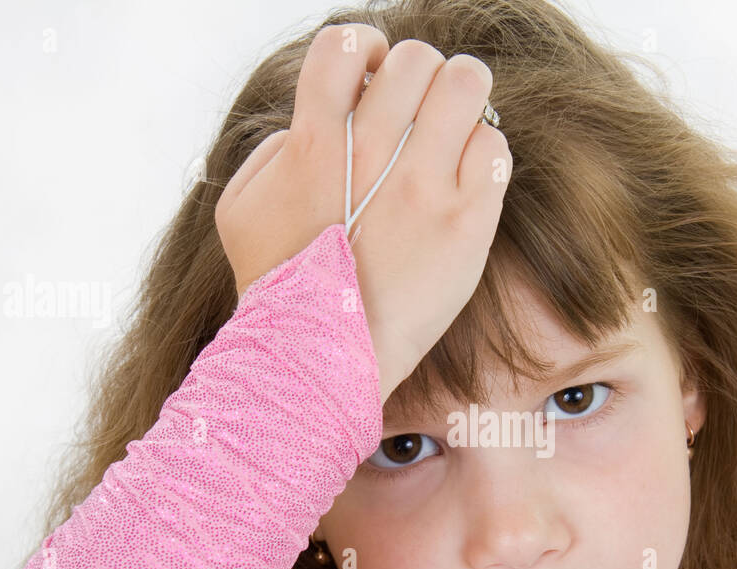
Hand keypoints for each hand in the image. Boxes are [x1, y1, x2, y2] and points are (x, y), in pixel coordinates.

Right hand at [214, 24, 511, 403]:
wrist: (320, 358)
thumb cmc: (277, 286)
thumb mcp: (240, 208)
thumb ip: (274, 150)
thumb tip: (313, 120)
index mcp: (313, 144)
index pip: (345, 42)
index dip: (366, 47)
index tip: (372, 79)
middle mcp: (373, 156)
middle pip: (419, 58)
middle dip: (422, 75)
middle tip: (421, 110)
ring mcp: (425, 189)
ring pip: (468, 87)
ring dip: (462, 100)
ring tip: (454, 130)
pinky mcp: (467, 224)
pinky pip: (495, 147)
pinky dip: (484, 150)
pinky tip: (466, 177)